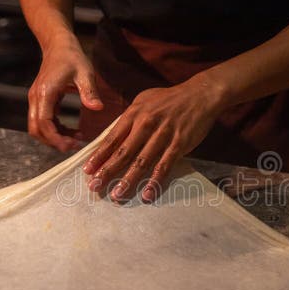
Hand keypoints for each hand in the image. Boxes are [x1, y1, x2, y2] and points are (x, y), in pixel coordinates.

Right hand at [27, 35, 102, 150]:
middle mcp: (36, 98)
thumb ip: (90, 92)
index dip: (54, 137)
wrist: (58, 45)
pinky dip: (56, 130)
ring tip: (77, 140)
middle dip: (53, 141)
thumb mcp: (85, 73)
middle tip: (74, 146)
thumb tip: (97, 108)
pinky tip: (72, 132)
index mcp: (45, 93)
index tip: (70, 145)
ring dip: (54, 137)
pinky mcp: (41, 101)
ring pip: (38, 127)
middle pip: (36, 129)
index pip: (43, 122)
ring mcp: (36, 100)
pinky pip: (44, 121)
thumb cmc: (72, 57)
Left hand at [82, 76, 224, 201]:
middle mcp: (146, 124)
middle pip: (123, 152)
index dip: (99, 155)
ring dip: (128, 180)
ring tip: (117, 194)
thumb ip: (129, 119)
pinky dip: (155, 181)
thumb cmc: (170, 99)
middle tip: (95, 186)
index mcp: (135, 114)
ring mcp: (163, 135)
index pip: (112, 138)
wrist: (200, 94)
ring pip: (142, 161)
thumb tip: (113, 136)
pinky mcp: (179, 144)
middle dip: (107, 171)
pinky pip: (165, 165)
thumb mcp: (144, 101)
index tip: (88, 170)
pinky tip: (147, 193)